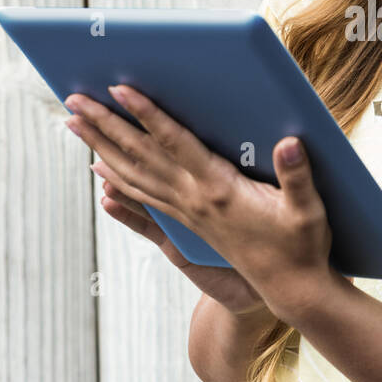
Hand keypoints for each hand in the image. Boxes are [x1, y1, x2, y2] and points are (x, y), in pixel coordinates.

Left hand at [63, 85, 333, 318]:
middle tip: (73, 100)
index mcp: (220, 190)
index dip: (147, 115)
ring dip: (101, 149)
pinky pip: (144, 200)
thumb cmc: (303, 246)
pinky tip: (100, 174)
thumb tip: (290, 142)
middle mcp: (194, 202)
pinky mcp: (188, 226)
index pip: (175, 144)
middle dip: (105, 126)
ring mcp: (188, 214)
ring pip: (133, 177)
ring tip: (75, 125)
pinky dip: (118, 184)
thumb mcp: (309, 210)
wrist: (291, 291)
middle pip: (140, 157)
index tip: (120, 90)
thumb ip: (298, 176)